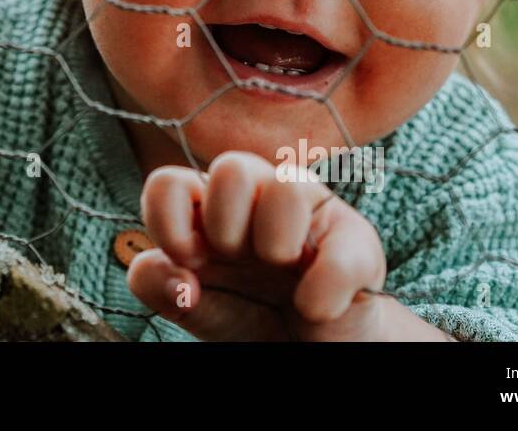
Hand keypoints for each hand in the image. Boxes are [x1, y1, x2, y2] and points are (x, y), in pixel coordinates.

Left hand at [127, 150, 388, 339]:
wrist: (312, 350)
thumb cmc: (251, 315)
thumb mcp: (197, 307)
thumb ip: (160, 286)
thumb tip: (178, 279)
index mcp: (209, 209)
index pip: (169, 183)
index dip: (168, 220)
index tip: (188, 261)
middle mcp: (257, 196)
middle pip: (231, 167)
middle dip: (226, 226)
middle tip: (237, 262)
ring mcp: (309, 211)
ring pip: (286, 184)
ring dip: (274, 243)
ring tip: (282, 272)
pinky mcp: (357, 241)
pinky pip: (341, 251)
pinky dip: (323, 292)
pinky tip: (316, 309)